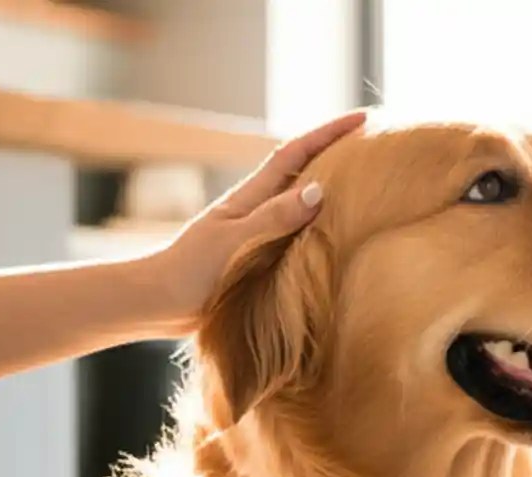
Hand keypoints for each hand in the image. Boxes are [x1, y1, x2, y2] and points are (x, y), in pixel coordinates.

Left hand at [149, 110, 366, 333]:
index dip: (328, 133)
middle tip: (372, 144)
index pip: (296, 154)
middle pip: (302, 169)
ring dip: (331, 188)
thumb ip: (274, 218)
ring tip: (365, 183)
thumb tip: (317, 191)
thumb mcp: (235, 242)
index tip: (362, 118)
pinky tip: (336, 233)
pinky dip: (321, 224)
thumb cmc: (191, 272)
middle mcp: (257, 209)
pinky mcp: (259, 256)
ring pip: (302, 201)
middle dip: (335, 152)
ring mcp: (258, 232)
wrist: (158, 302)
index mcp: (251, 197)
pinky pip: (299, 231)